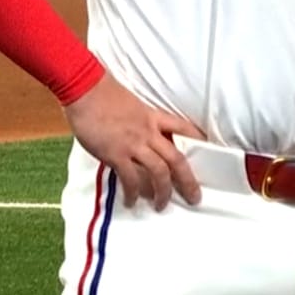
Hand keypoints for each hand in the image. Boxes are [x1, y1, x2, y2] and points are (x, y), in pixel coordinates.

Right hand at [63, 73, 206, 210]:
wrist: (86, 89)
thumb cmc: (104, 93)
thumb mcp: (132, 105)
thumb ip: (140, 121)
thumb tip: (140, 137)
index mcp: (153, 117)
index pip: (183, 128)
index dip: (198, 140)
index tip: (208, 151)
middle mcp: (149, 132)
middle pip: (177, 159)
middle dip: (188, 181)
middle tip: (194, 197)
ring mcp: (133, 144)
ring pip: (159, 172)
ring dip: (162, 192)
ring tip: (161, 206)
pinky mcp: (116, 154)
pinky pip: (130, 179)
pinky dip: (133, 193)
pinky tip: (131, 202)